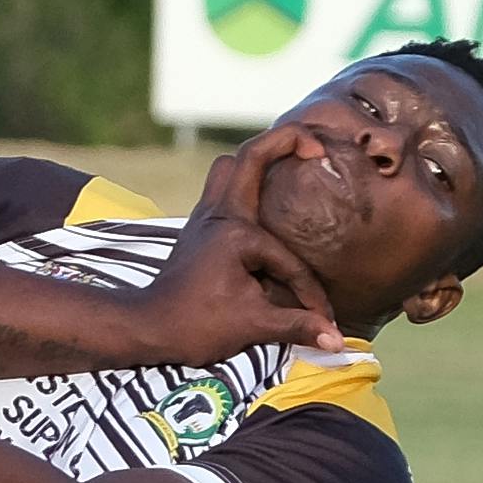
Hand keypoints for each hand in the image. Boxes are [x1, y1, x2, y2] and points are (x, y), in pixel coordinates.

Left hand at [148, 126, 342, 359]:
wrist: (145, 329)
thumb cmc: (192, 327)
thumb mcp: (251, 327)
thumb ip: (295, 327)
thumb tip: (337, 340)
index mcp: (234, 234)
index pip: (286, 259)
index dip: (308, 292)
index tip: (324, 317)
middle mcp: (218, 215)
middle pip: (250, 155)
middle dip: (288, 141)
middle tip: (318, 149)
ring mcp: (204, 217)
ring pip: (230, 166)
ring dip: (260, 158)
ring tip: (293, 160)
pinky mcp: (199, 228)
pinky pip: (223, 188)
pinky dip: (246, 182)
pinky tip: (266, 196)